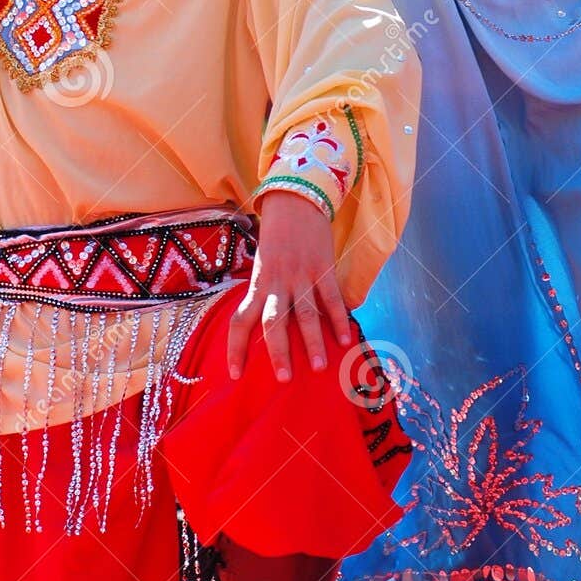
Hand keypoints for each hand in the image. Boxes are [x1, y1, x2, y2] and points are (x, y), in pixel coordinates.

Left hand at [227, 192, 351, 382]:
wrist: (294, 202)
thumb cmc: (276, 240)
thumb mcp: (262, 268)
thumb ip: (265, 296)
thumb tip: (267, 332)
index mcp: (258, 285)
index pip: (240, 320)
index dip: (235, 348)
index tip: (234, 375)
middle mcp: (277, 284)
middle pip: (273, 322)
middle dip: (278, 351)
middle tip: (283, 378)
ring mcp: (301, 276)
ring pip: (306, 314)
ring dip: (312, 342)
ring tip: (318, 367)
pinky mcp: (323, 269)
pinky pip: (331, 298)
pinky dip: (339, 320)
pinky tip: (345, 340)